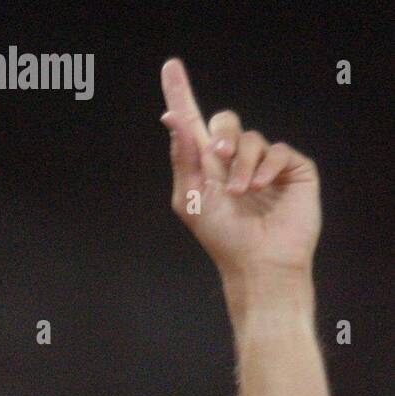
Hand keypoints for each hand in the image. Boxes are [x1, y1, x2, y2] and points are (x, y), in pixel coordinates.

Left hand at [161, 58, 319, 280]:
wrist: (257, 261)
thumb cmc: (222, 237)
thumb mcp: (191, 197)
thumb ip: (183, 156)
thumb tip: (172, 117)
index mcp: (205, 167)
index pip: (193, 123)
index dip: (181, 96)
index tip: (170, 68)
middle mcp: (233, 160)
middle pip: (225, 121)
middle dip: (221, 135)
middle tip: (217, 156)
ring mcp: (263, 163)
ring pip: (251, 137)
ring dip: (241, 164)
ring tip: (241, 193)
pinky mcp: (291, 168)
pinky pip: (277, 150)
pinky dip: (265, 167)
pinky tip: (260, 187)